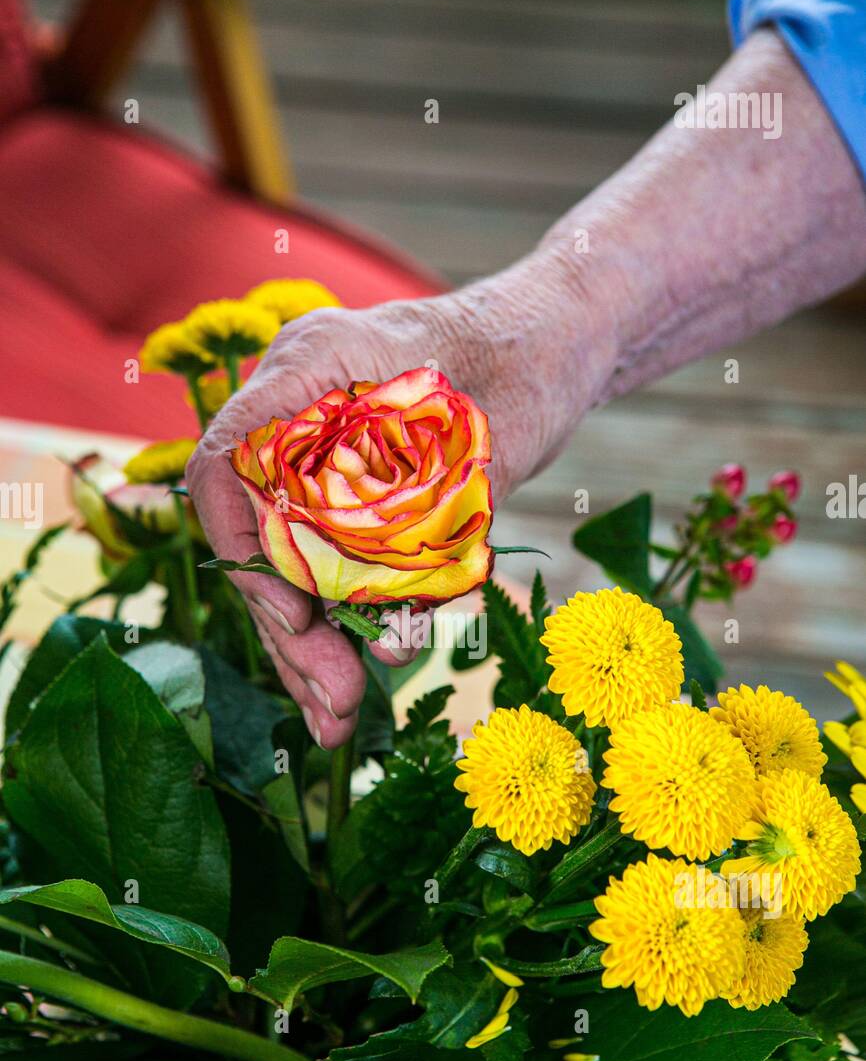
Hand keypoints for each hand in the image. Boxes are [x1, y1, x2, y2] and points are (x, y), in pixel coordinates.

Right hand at [186, 258, 611, 745]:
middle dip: (293, 631)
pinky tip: (355, 686)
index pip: (228, 462)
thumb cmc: (532, 355)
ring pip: (293, 567)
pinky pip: (332, 569)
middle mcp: (298, 418)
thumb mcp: (495, 435)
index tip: (296, 618)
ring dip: (311, 649)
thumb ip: (441, 524)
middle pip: (261, 536)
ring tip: (335, 721)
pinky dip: (346, 629)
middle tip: (335, 702)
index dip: (245, 549)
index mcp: (312, 369)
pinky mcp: (352, 501)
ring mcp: (320, 461)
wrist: (558, 339)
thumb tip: (393, 639)